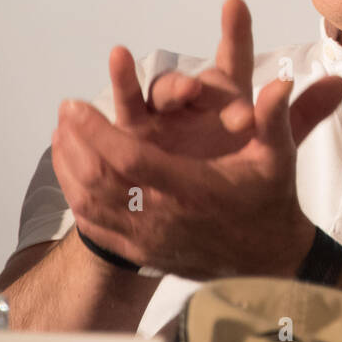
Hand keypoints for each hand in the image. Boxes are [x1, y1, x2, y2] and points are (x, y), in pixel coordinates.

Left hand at [50, 0, 341, 279]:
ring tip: (61, 133)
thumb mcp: (278, 156)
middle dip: (77, 142)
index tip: (77, 105)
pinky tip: (70, 171)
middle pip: (100, 180)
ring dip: (69, 166)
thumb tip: (281, 82)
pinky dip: (75, 195)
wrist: (265, 259)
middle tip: (66, 110)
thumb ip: (274, 117)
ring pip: (90, 203)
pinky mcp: (140, 252)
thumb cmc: (268, 199)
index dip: (97, 133)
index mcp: (194, 190)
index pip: (130, 161)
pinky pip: (94, 225)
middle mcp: (165, 217)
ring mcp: (148, 239)